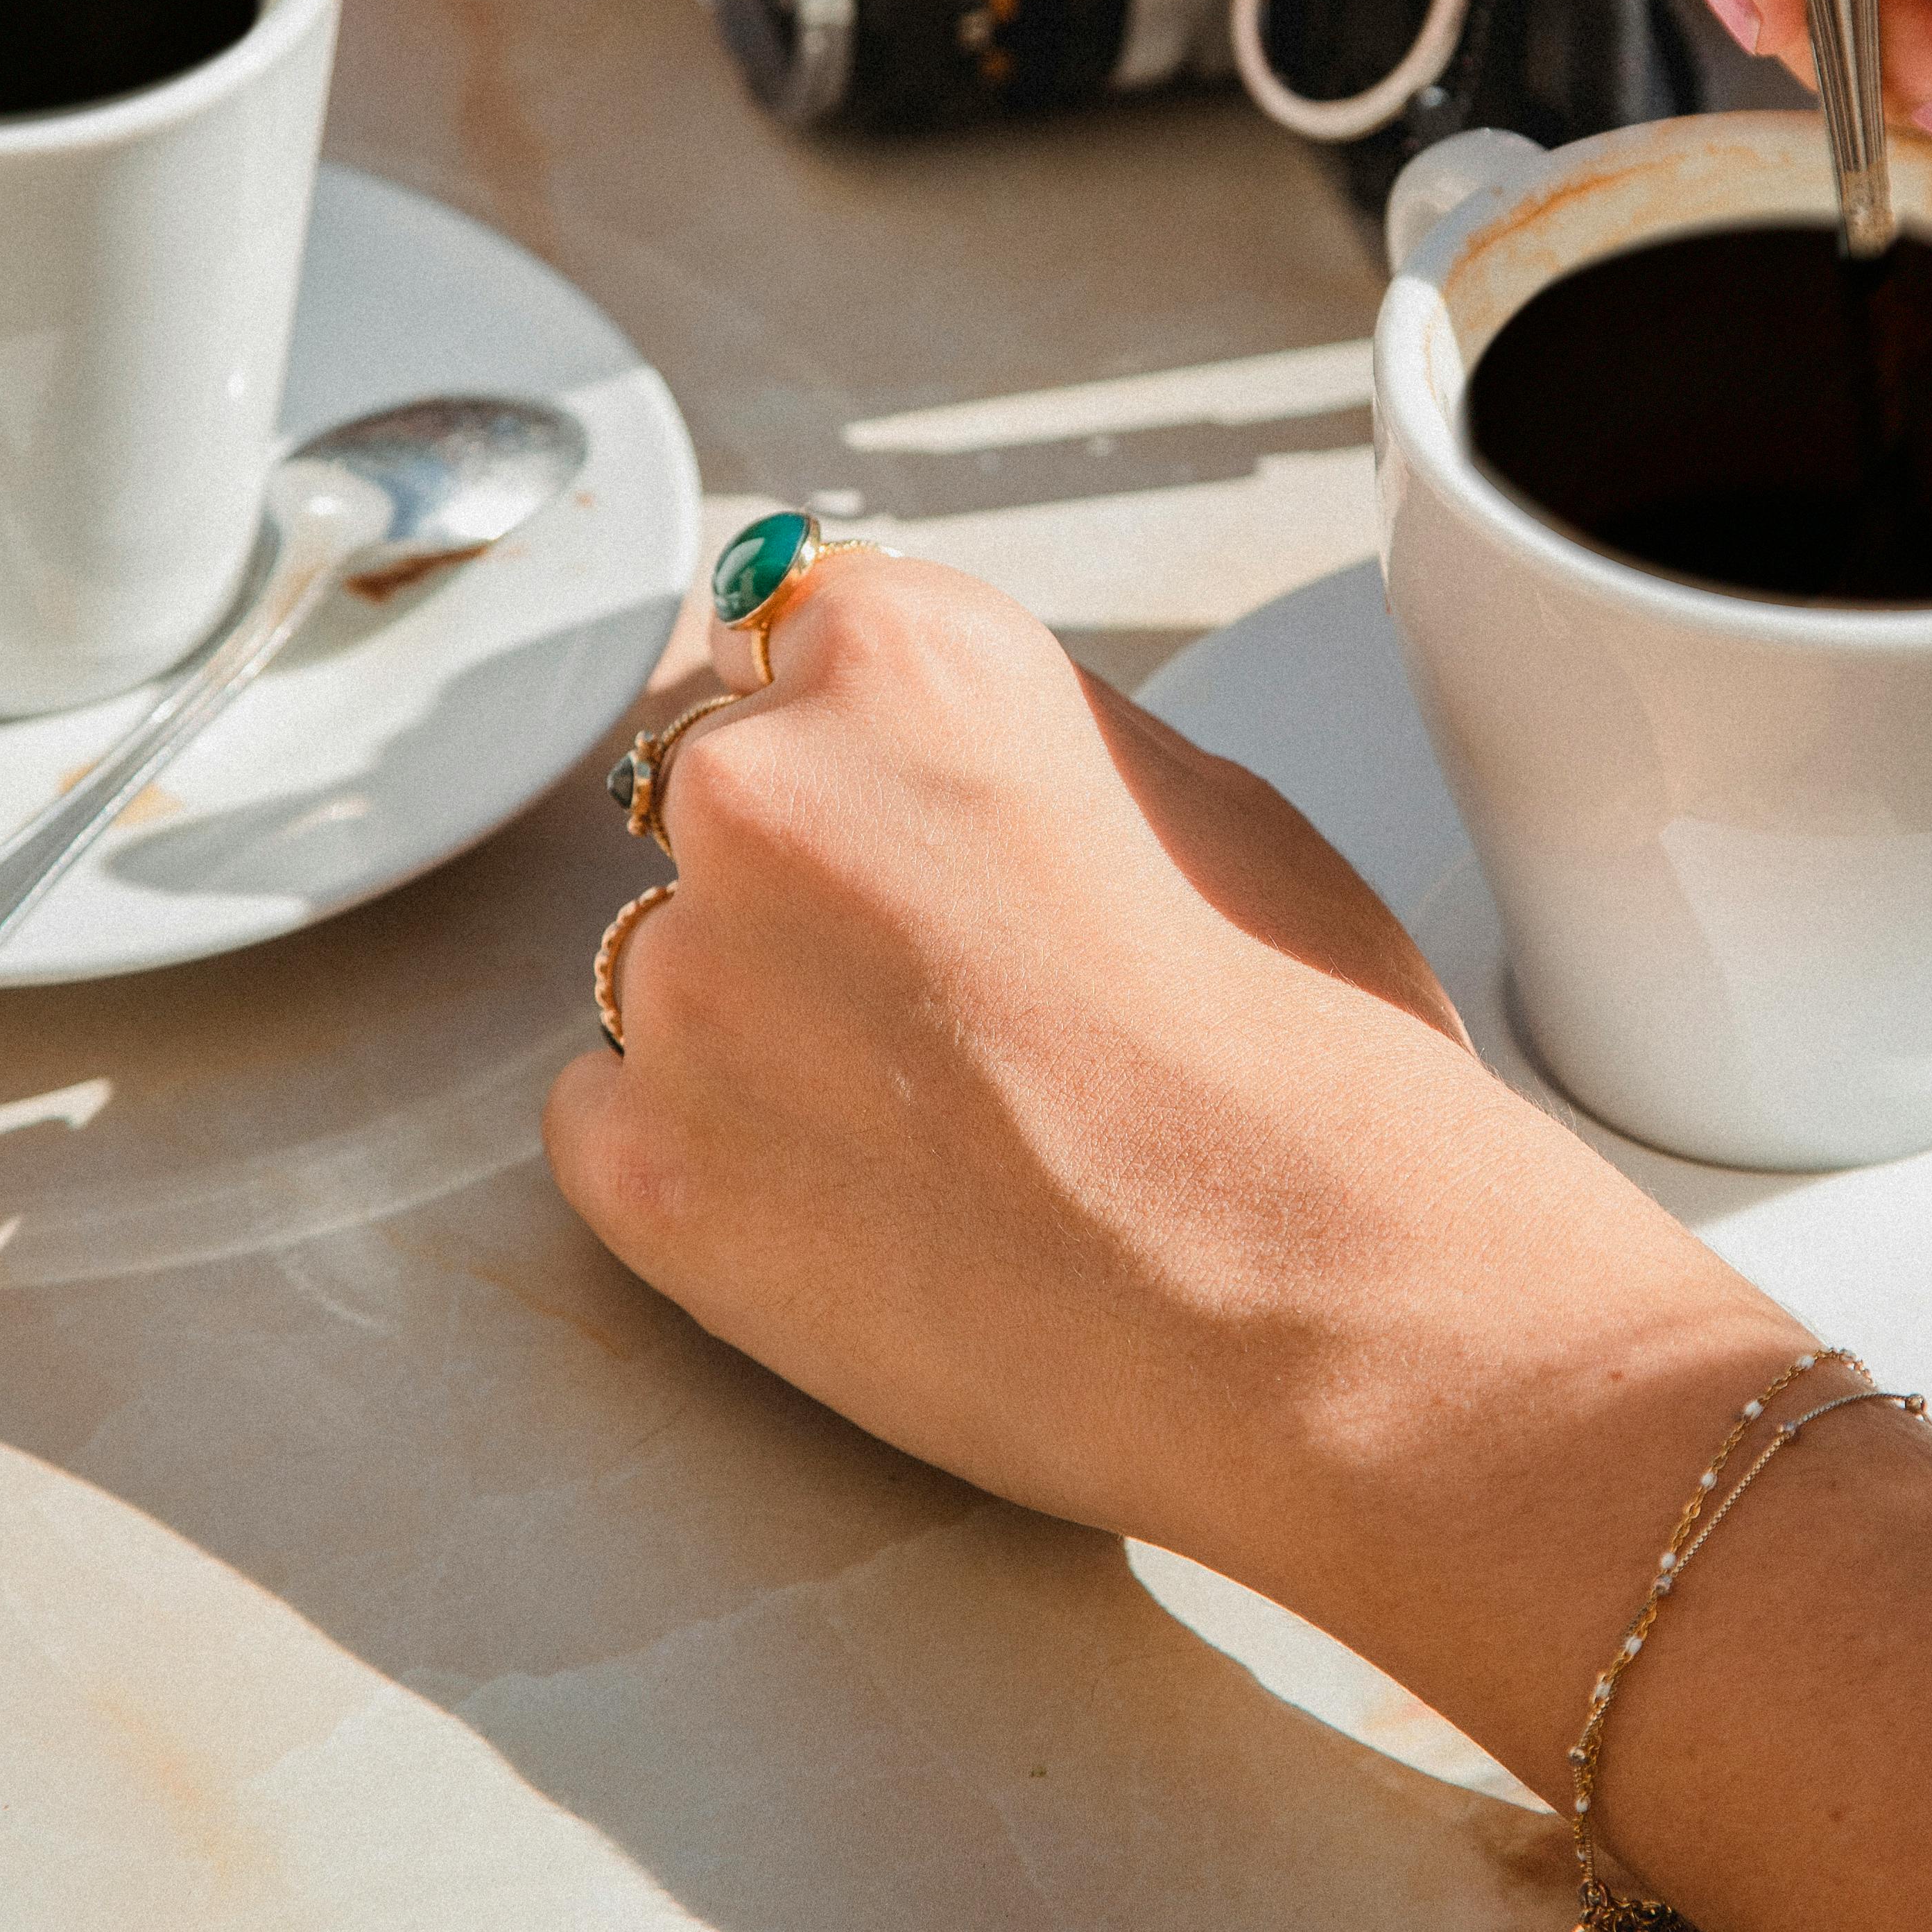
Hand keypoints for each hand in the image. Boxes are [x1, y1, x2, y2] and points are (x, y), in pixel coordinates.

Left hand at [545, 552, 1792, 1726]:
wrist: (1323, 1297)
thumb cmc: (1308, 1057)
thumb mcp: (1202, 795)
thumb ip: (1020, 739)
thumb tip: (944, 749)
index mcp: (906, 659)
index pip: (777, 634)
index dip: (851, 742)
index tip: (897, 817)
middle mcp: (759, 790)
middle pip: (705, 800)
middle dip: (799, 883)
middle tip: (947, 1001)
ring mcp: (686, 984)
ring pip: (664, 970)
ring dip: (761, 1029)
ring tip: (937, 1129)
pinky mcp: (649, 1171)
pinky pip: (608, 1126)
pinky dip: (706, 1163)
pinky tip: (865, 1207)